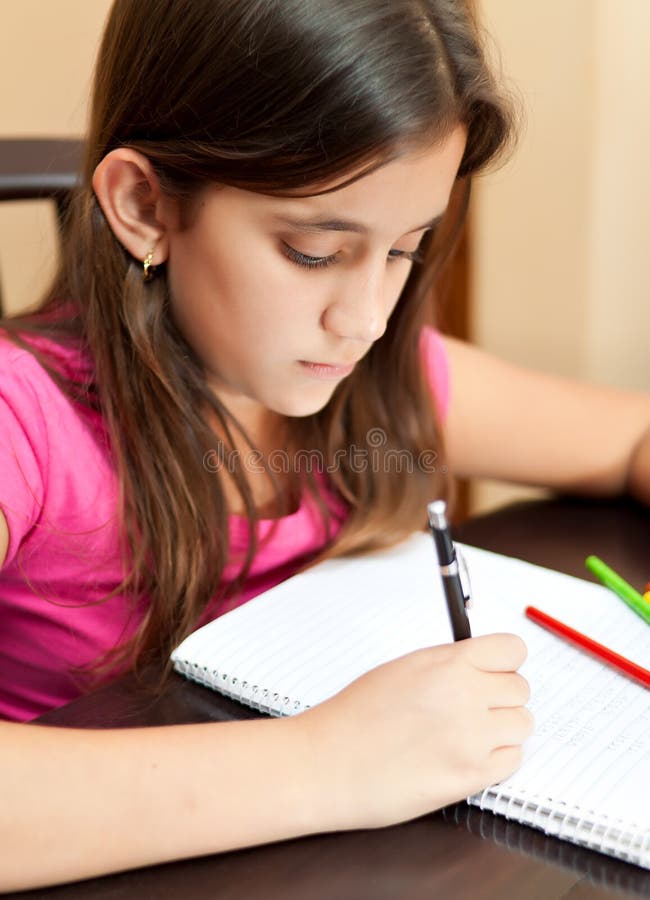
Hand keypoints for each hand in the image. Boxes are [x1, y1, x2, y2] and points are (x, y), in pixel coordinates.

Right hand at [291, 633, 532, 831]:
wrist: (328, 763)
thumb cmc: (356, 715)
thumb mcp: (404, 669)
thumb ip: (449, 664)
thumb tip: (484, 667)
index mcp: (447, 663)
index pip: (513, 650)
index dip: (504, 662)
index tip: (493, 672)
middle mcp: (465, 696)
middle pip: (520, 689)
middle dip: (500, 698)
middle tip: (473, 709)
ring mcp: (471, 738)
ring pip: (522, 724)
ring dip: (501, 730)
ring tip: (467, 735)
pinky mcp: (471, 776)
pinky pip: (512, 760)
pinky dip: (495, 760)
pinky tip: (464, 757)